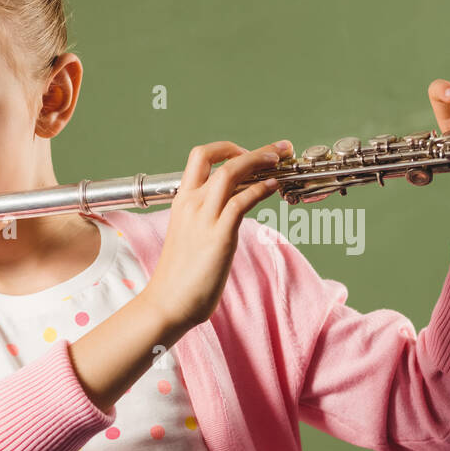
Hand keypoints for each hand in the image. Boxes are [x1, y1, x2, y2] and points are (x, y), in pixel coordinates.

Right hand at [142, 139, 291, 331]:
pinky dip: (261, 189)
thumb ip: (207, 217)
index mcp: (182, 200)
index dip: (228, 148)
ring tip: (281, 160)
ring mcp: (204, 217)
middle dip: (256, 150)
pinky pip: (242, 201)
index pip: (201, 156)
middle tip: (280, 148)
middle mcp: (192, 202)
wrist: (168, 302)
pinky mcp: (219, 235)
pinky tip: (274, 187)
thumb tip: (232, 209)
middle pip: (222, 159)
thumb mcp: (190, 234)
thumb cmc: (180, 276)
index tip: (249, 152)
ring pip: (233, 172)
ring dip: (261, 161)